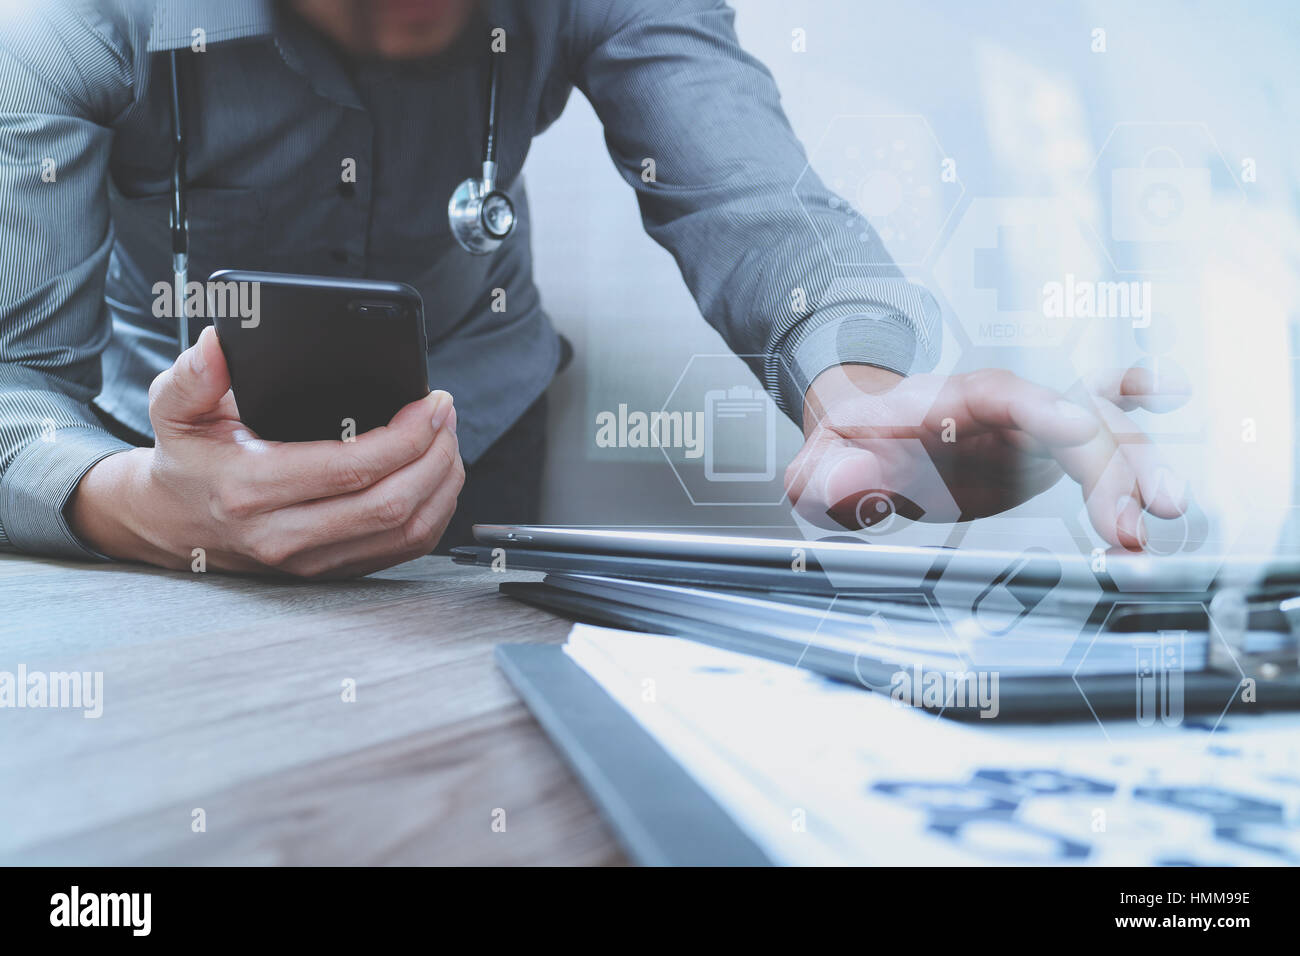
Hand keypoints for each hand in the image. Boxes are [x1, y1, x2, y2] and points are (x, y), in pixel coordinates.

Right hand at [67, 327, 463, 577]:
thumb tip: (217, 345)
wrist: (173, 524)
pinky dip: (435, 511)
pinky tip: (437, 476)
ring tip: (447, 440)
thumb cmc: (188, 460)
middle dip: (434, 454)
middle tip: (445, 414)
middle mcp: (284, 535)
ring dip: (441, 484)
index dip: (404, 437)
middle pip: (391, 504)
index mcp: (251, 490)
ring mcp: (312, 561)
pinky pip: (405, 549)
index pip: (350, 469)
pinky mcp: (334, 571)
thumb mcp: (173, 409)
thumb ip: (193, 375)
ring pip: (407, 532)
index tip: (430, 404)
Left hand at [786, 363, 1190, 550]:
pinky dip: (1138, 411)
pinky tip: (1174, 392)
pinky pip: (1104, 425)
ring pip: (1101, 432)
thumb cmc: (847, 446)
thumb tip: (845, 486)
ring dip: (1137, 470)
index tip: (1077, 427)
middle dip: (1106, 469)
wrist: (866, 437)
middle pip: (1066, 418)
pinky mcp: (1049, 448)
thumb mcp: (824, 464)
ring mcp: (1031, 424)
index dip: (1038, 409)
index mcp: (944, 400)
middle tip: (1130, 530)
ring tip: (1162, 519)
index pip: (997, 396)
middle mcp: (1000, 406)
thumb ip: (829, 476)